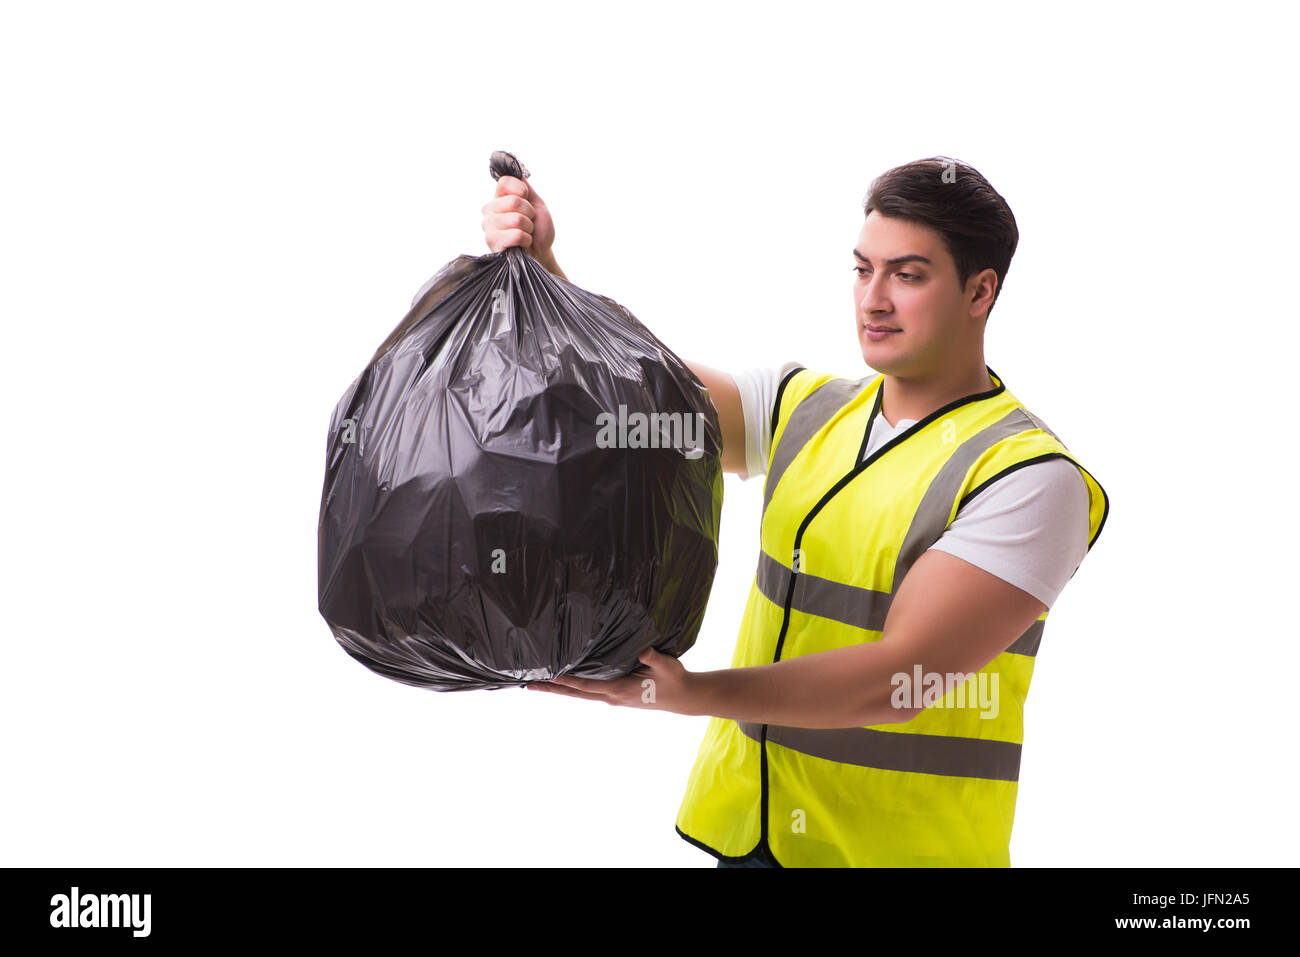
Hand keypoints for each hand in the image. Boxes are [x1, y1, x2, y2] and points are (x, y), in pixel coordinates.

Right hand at [482, 174, 556, 264]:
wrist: (541, 253)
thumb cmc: (538, 230)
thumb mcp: (537, 204)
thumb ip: (526, 188)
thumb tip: (516, 171)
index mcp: (498, 198)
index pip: (505, 182)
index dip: (521, 191)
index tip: (528, 202)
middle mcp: (490, 210)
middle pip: (514, 201)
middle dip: (529, 213)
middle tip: (528, 223)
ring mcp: (489, 227)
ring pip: (516, 219)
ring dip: (528, 228)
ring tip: (525, 234)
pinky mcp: (493, 243)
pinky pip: (516, 235)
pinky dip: (526, 239)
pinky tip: (522, 244)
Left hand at [524, 648, 699, 714]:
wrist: (683, 697)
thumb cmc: (674, 679)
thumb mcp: (666, 665)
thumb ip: (654, 657)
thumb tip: (643, 650)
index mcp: (620, 690)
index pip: (587, 685)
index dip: (568, 681)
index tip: (550, 677)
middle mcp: (612, 697)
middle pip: (576, 693)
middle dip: (553, 689)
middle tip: (529, 686)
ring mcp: (613, 698)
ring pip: (580, 694)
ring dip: (560, 690)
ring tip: (539, 684)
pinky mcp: (616, 696)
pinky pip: (589, 692)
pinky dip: (574, 688)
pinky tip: (565, 683)